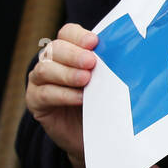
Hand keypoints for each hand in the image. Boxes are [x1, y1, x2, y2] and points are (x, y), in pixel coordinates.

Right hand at [25, 23, 98, 167]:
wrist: (95, 133)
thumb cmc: (104, 101)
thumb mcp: (110, 80)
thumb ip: (111, 65)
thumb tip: (131, 52)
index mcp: (70, 51)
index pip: (68, 34)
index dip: (79, 36)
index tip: (94, 42)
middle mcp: (51, 62)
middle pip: (55, 49)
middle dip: (73, 54)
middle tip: (91, 62)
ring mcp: (40, 81)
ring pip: (45, 70)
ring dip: (67, 74)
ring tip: (85, 80)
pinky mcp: (36, 101)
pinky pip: (44, 94)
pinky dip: (63, 94)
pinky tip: (80, 98)